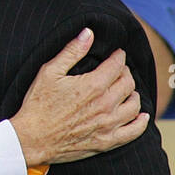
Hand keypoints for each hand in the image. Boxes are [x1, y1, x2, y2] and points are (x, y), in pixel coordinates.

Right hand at [9, 28, 147, 168]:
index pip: (117, 65)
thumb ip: (71, 51)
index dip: (118, 56)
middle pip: (128, 83)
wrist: (32, 139)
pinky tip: (141, 115)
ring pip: (135, 105)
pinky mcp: (107, 141)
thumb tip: (88, 32)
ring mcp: (108, 124)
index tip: (117, 53)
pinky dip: (142, 122)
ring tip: (125, 90)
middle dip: (126, 73)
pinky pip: (135, 131)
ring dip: (133, 93)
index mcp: (93, 85)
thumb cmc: (37, 104)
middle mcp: (105, 104)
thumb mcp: (49, 72)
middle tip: (118, 70)